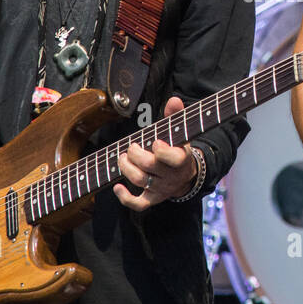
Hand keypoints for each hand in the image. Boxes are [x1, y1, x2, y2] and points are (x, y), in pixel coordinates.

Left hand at [113, 96, 199, 210]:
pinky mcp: (153, 198)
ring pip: (140, 181)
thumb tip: (174, 99)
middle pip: (149, 167)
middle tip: (132, 147)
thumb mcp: (181, 132)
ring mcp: (162, 188)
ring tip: (123, 158)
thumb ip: (176, 115)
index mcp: (181, 159)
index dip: (162, 151)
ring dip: (126, 168)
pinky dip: (125, 198)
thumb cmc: (178, 148)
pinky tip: (117, 187)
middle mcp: (172, 176)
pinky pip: (139, 204)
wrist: (186, 174)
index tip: (155, 142)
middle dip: (135, 154)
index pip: (174, 158)